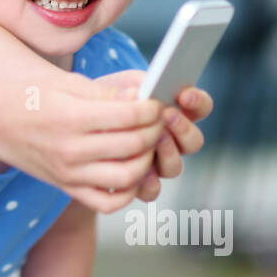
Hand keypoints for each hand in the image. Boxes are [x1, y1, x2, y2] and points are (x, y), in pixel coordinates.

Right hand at [0, 75, 163, 213]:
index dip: (151, 108)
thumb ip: (106, 93)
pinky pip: (108, 201)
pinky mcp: (66, 188)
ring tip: (147, 143)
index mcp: (71, 117)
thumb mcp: (66, 85)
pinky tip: (132, 172)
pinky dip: (128, 191)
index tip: (156, 102)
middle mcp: (71, 149)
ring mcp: (69, 173)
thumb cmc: (29, 97)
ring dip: (147, 158)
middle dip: (155, 129)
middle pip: (134, 143)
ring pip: (128, 175)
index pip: (129, 115)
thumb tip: (142, 97)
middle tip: (158, 120)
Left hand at [93, 71, 213, 199]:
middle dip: (183, 128)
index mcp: (173, 111)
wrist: (76, 127)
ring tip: (153, 139)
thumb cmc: (101, 101)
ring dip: (167, 153)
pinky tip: (137, 170)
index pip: (199, 106)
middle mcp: (171, 140)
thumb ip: (131, 87)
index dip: (197, 101)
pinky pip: (151, 190)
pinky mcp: (139, 183)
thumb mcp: (114, 87)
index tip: (185, 94)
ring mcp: (156, 163)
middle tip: (167, 115)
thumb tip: (139, 93)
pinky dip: (146, 182)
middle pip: (194, 141)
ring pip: (174, 167)